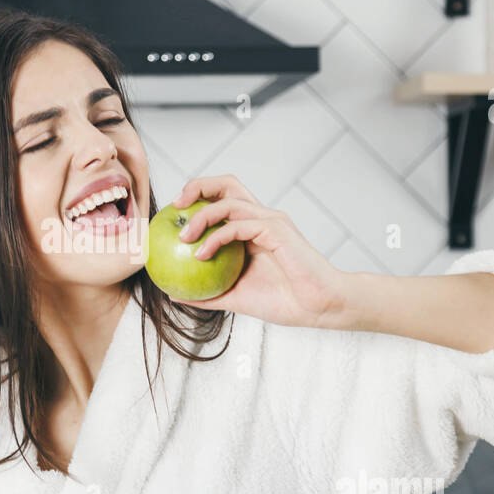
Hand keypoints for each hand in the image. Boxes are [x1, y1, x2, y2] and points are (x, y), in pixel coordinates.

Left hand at [167, 175, 350, 328]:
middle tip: (176, 206)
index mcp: (254, 227)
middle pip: (227, 184)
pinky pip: (238, 225)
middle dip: (198, 186)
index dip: (198, 197)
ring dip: (201, 216)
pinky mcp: (277, 230)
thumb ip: (206, 293)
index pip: (224, 198)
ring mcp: (271, 221)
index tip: (174, 215)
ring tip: (182, 237)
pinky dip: (216, 237)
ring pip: (229, 202)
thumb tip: (173, 293)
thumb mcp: (235, 298)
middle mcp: (262, 217)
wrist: (320, 308)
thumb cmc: (285, 302)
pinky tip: (200, 254)